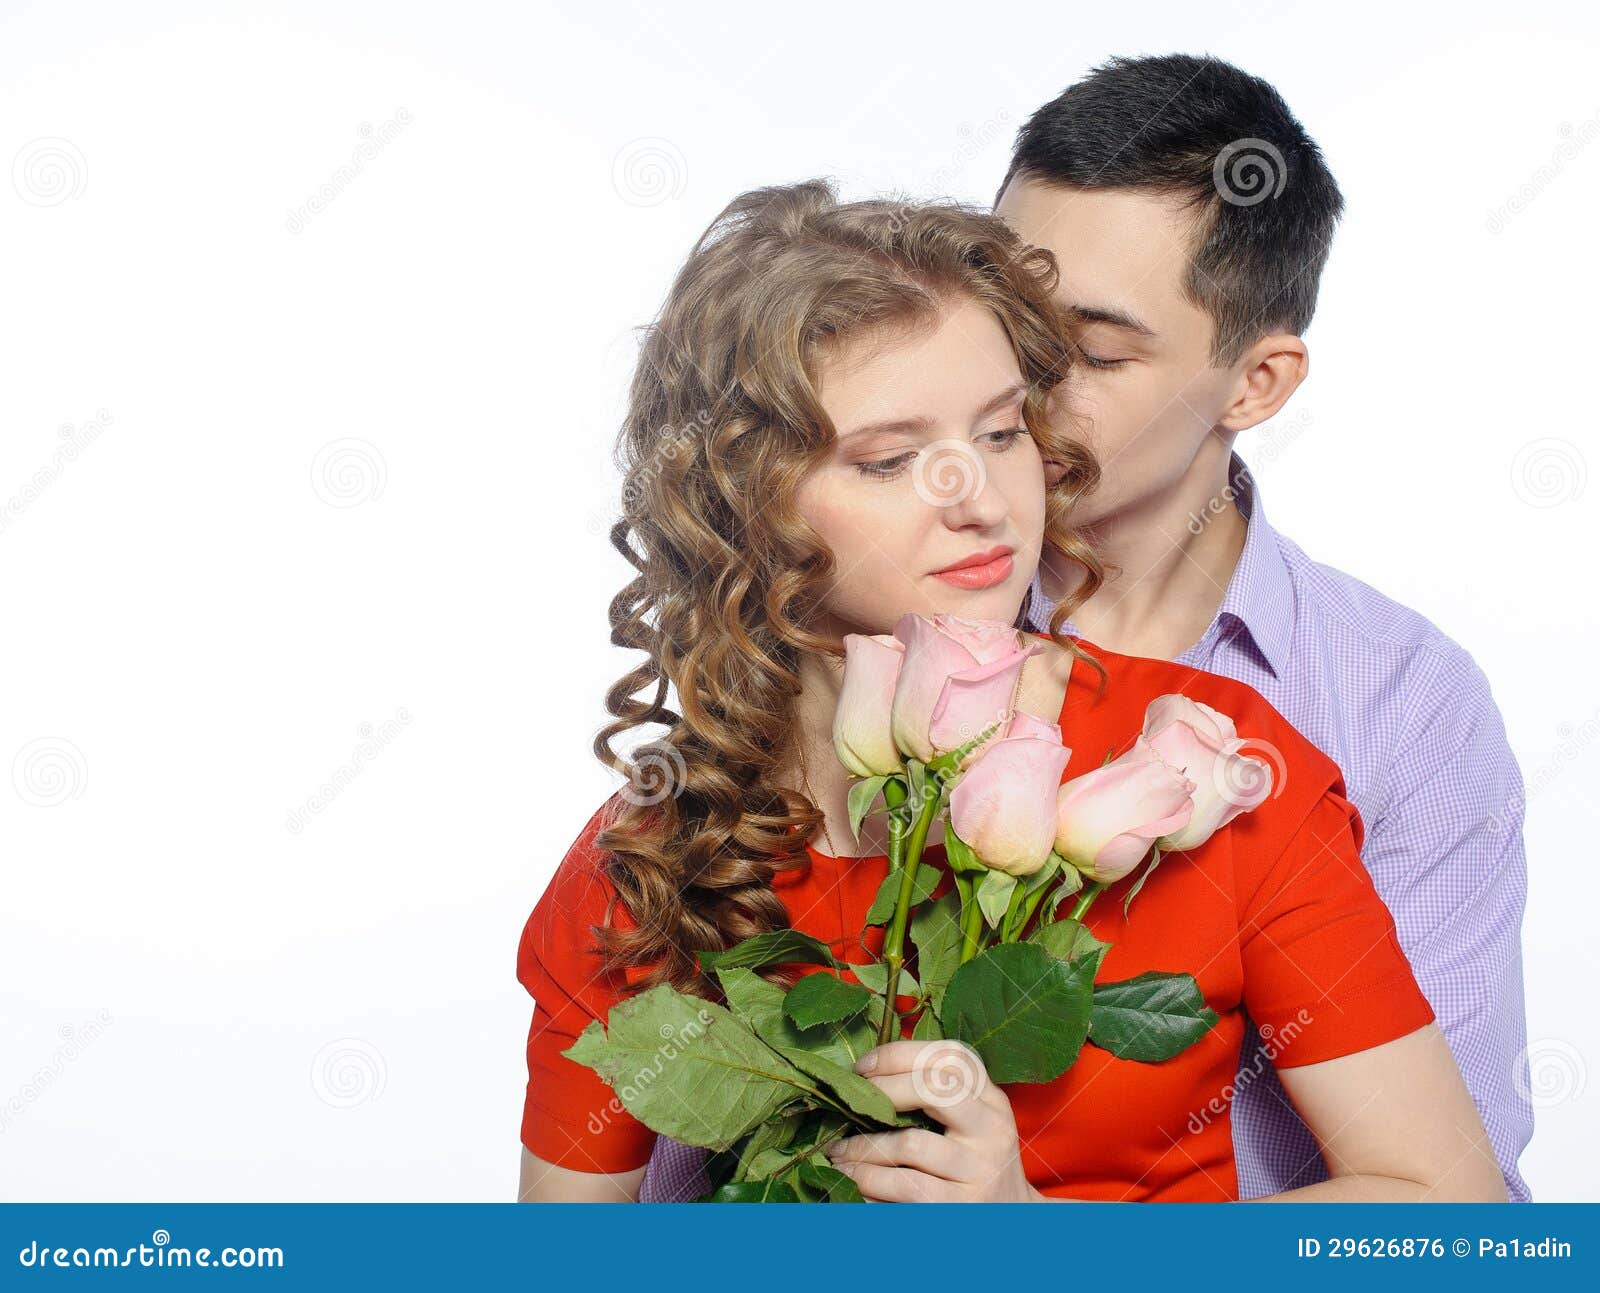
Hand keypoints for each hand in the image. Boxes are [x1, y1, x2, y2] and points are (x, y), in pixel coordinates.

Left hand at [822, 1038, 1043, 1202]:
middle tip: (848, 1104)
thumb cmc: (973, 1165)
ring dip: (863, 1147)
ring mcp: (979, 1170)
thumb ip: (936, 1094)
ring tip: (839, 1152)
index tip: (863, 1067)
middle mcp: (992, 1129)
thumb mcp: (970, 1123)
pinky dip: (870, 1181)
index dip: (899, 1054)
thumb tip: (868, 1072)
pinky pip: (905, 1187)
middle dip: (883, 1090)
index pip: (950, 1056)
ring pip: (910, 1143)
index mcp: (992, 1100)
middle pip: (934, 1087)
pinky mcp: (961, 1207)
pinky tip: (853, 1181)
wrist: (1010, 1223)